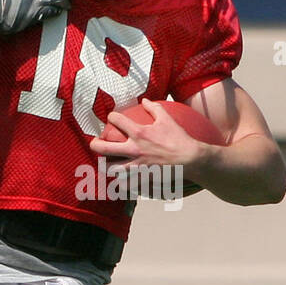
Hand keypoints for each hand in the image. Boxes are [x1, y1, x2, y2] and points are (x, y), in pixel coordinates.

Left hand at [89, 98, 207, 175]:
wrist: (190, 159)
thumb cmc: (179, 139)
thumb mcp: (168, 120)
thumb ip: (154, 108)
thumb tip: (144, 100)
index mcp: (139, 133)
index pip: (117, 120)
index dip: (111, 117)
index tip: (111, 118)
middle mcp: (134, 149)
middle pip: (104, 148)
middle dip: (95, 144)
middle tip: (94, 143)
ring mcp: (136, 165)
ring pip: (110, 168)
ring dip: (107, 166)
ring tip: (107, 163)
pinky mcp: (141, 178)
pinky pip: (124, 183)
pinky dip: (120, 182)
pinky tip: (120, 181)